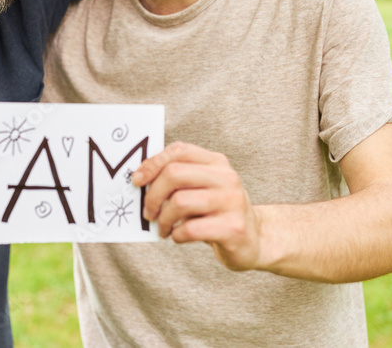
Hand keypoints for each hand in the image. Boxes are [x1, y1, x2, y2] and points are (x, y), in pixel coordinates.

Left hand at [133, 141, 260, 269]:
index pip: (179, 151)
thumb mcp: (203, 188)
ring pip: (179, 202)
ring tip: (163, 228)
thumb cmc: (217, 212)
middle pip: (174, 174)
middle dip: (152, 195)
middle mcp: (227, 177)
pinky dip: (176, 235)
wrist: (255, 240)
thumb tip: (139, 179)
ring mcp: (232, 202)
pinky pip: (190, 229)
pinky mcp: (233, 228)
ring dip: (163, 219)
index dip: (152, 164)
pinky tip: (178, 236)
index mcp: (217, 162)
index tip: (136, 181)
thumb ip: (178, 179)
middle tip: (148, 212)